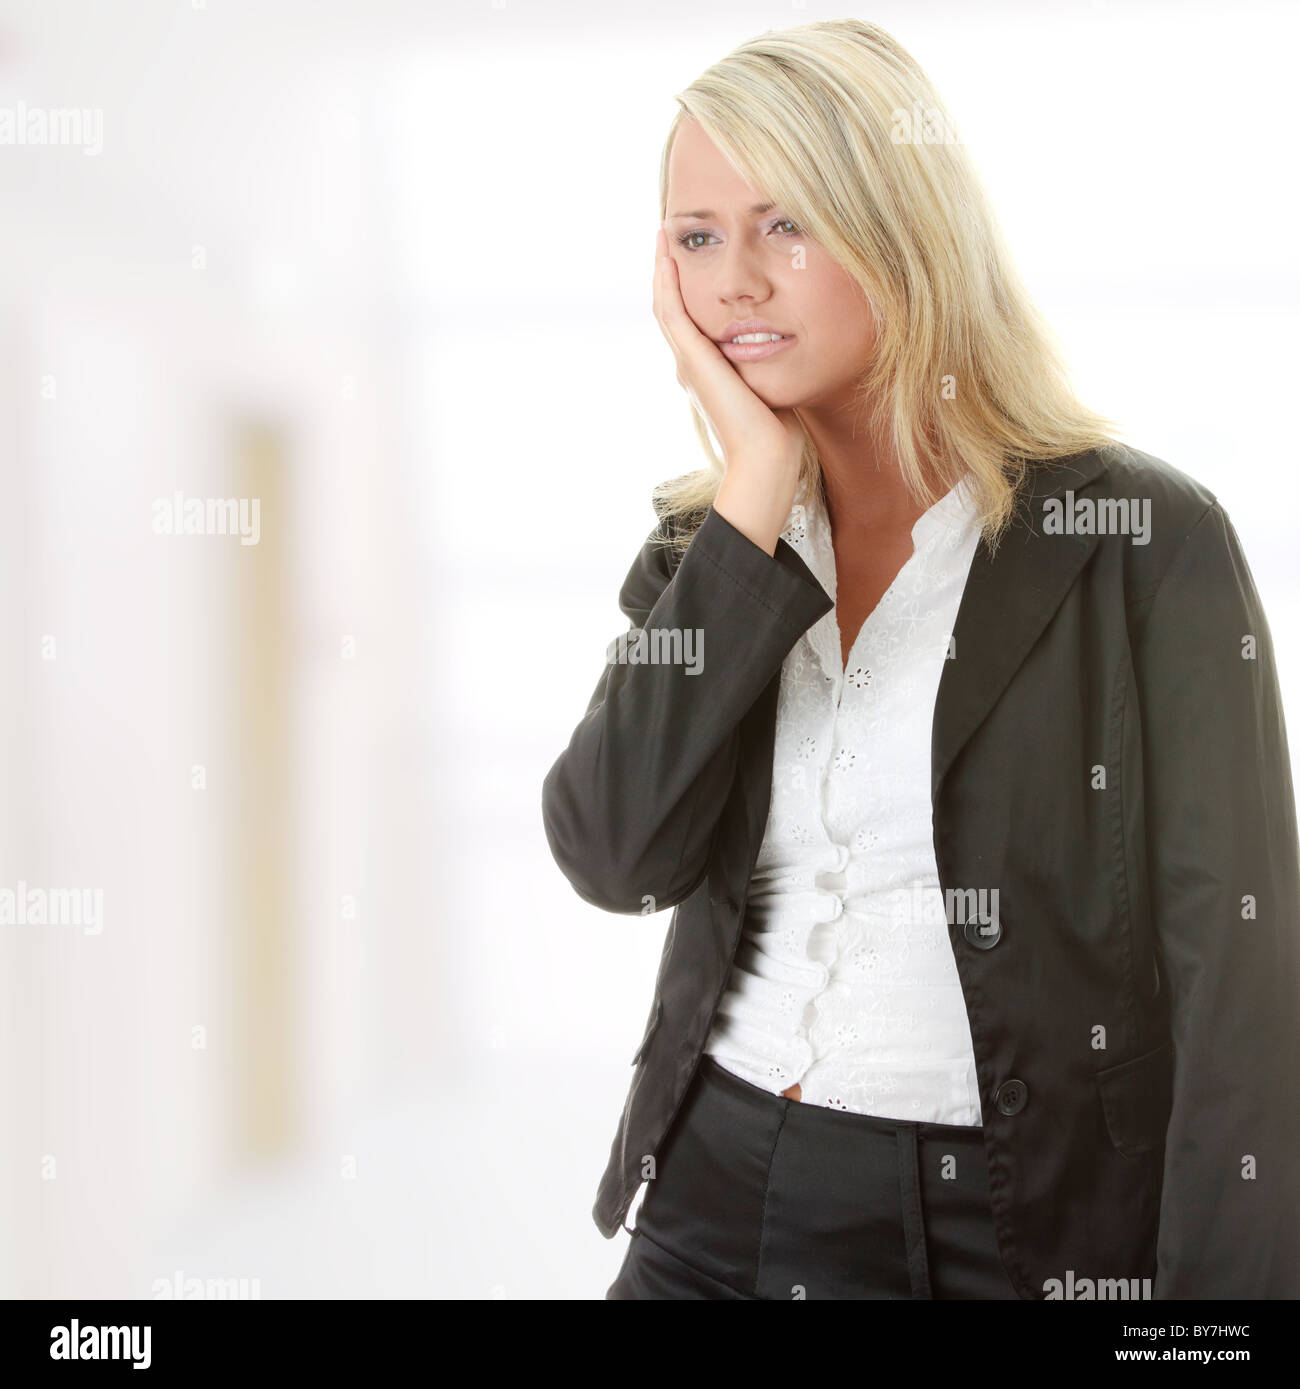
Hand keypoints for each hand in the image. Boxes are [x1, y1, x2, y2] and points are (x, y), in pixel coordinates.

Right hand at [653, 227, 804, 553]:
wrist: (767, 456)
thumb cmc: (778, 431)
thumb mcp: (771, 385)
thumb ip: (768, 363)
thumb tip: (784, 344)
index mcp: (706, 373)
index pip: (690, 322)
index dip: (687, 290)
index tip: (690, 258)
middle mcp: (690, 367)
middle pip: (672, 309)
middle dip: (669, 273)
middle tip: (668, 236)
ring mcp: (687, 364)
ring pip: (665, 306)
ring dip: (663, 270)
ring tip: (664, 236)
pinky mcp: (692, 361)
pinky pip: (672, 312)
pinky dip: (667, 283)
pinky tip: (668, 256)